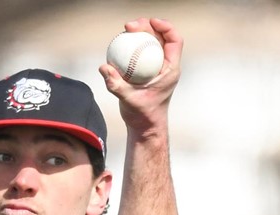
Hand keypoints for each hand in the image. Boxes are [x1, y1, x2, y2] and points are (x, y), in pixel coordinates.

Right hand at [98, 17, 182, 134]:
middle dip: (147, 25)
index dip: (165, 26)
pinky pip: (140, 51)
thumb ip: (116, 85)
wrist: (145, 127)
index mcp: (170, 70)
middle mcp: (165, 65)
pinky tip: (118, 44)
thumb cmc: (143, 116)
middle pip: (161, 37)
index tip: (149, 22)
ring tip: (124, 30)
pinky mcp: (146, 71)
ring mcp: (156, 67)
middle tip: (129, 26)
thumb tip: (104, 68)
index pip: (175, 40)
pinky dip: (131, 45)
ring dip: (138, 33)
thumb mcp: (128, 100)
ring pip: (150, 42)